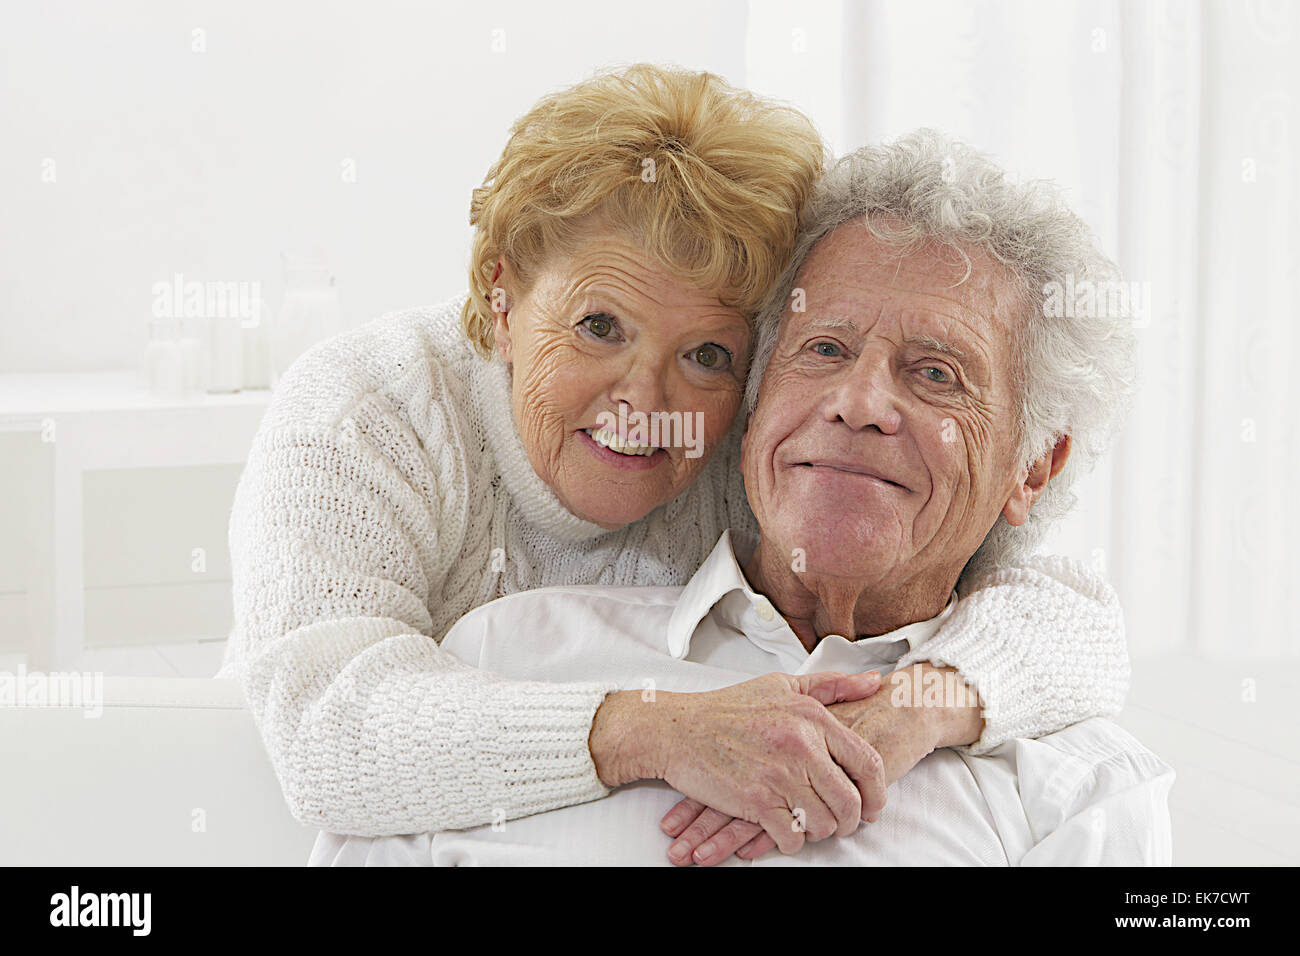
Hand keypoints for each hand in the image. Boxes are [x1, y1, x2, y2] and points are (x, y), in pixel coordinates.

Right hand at [595, 670, 888, 858]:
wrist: (677, 730)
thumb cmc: (727, 708)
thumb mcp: (782, 686)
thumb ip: (832, 685)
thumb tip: (874, 681)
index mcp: (812, 718)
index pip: (867, 762)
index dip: (878, 791)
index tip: (874, 804)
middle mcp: (801, 746)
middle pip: (850, 801)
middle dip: (851, 821)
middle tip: (842, 824)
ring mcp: (779, 775)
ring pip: (823, 823)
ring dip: (820, 831)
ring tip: (810, 825)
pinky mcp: (755, 801)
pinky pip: (791, 837)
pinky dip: (791, 842)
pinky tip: (784, 832)